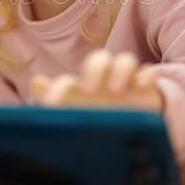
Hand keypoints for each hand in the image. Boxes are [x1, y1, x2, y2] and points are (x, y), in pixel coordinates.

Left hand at [30, 49, 163, 111]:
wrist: (133, 126)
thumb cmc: (98, 116)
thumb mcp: (74, 113)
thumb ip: (52, 98)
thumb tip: (35, 82)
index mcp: (82, 87)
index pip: (70, 80)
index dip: (58, 88)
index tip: (52, 106)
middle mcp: (105, 78)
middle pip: (99, 59)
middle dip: (94, 70)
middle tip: (88, 90)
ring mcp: (127, 81)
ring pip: (125, 60)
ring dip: (120, 70)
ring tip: (115, 90)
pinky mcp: (147, 87)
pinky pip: (149, 73)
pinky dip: (146, 75)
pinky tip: (141, 85)